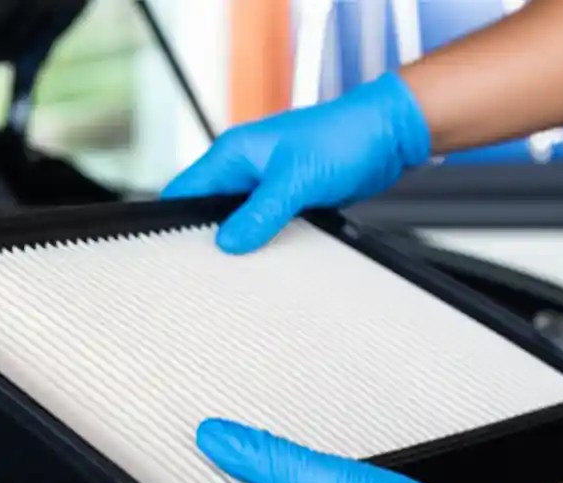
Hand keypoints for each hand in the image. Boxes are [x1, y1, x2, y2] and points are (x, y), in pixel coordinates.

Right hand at [162, 72, 429, 253]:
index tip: (175, 253)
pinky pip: (263, 223)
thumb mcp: (296, 180)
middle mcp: (244, 167)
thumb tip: (228, 242)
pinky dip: (264, 239)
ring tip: (240, 266)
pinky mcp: (286, 197)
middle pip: (208, 210)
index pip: (185, 190)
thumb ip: (259, 213)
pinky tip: (268, 256)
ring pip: (236, 220)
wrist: (387, 134)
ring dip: (240, 240)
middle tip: (210, 268)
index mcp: (233, 153)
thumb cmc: (344, 137)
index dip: (174, 221)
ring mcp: (264, 183)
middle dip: (208, 237)